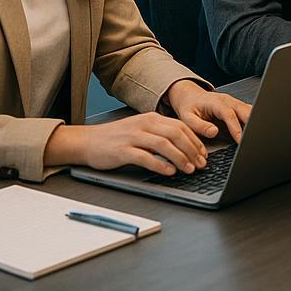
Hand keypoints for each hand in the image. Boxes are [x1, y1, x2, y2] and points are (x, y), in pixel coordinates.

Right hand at [46, 111, 209, 176]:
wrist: (87, 141)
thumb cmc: (116, 138)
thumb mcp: (141, 130)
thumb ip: (160, 135)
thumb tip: (185, 148)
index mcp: (152, 118)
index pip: (181, 127)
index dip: (196, 141)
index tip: (204, 154)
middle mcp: (144, 125)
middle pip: (176, 134)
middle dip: (192, 150)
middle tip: (200, 164)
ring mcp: (133, 137)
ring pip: (163, 144)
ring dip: (180, 158)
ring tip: (189, 169)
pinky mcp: (122, 150)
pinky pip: (145, 157)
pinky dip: (160, 165)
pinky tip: (169, 172)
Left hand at [164, 79, 250, 143]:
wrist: (191, 96)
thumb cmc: (189, 107)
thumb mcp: (187, 118)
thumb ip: (199, 126)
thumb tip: (214, 132)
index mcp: (216, 102)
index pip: (229, 115)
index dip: (236, 128)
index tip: (240, 140)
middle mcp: (228, 101)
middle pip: (245, 110)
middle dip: (252, 124)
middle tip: (254, 138)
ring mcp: (234, 103)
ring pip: (250, 111)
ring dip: (254, 122)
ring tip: (256, 136)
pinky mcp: (237, 107)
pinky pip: (249, 113)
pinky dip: (253, 121)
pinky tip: (254, 131)